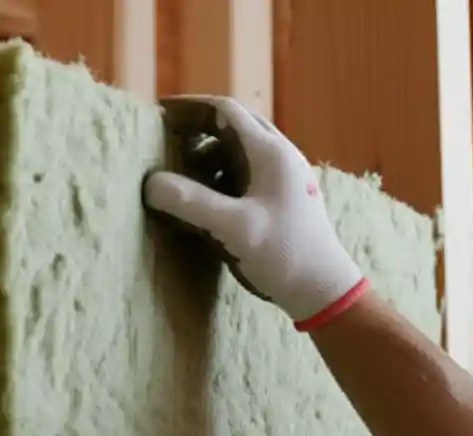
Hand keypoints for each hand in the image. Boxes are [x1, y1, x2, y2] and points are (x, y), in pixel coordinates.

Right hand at [143, 94, 368, 330]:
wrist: (323, 289)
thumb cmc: (284, 254)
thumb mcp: (233, 228)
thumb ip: (191, 202)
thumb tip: (150, 182)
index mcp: (270, 152)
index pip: (225, 110)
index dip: (189, 108)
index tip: (159, 116)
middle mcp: (280, 155)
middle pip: (233, 125)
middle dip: (198, 129)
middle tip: (166, 143)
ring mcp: (284, 176)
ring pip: (240, 149)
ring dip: (210, 154)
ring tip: (183, 175)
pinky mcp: (283, 196)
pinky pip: (247, 171)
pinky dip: (222, 175)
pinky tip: (208, 199)